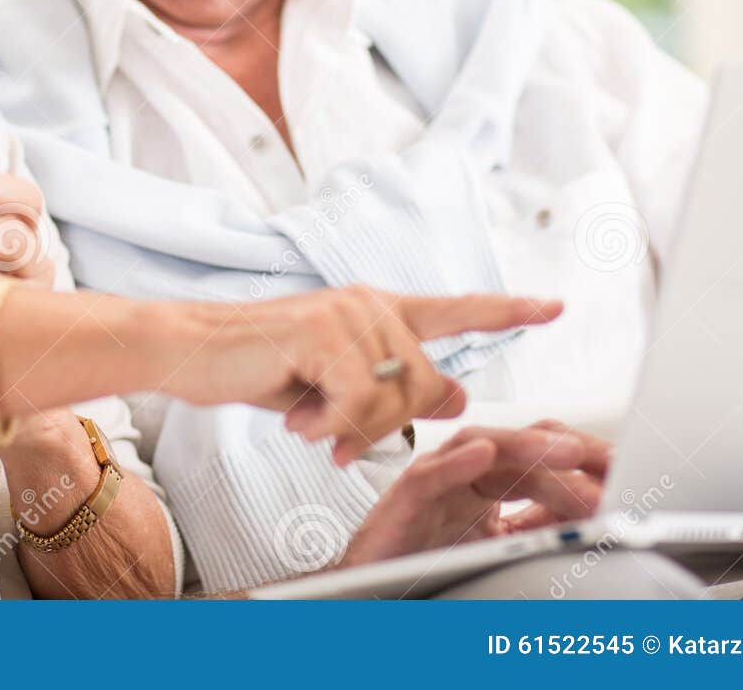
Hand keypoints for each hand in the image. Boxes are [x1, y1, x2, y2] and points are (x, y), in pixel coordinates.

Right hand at [169, 288, 562, 465]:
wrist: (191, 350)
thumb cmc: (259, 367)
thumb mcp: (335, 385)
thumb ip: (392, 385)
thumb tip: (457, 392)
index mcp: (377, 311)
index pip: (455, 309)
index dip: (506, 311)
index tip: (552, 306)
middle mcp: (370, 304)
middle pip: (426, 381)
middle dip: (388, 424)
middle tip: (337, 437)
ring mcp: (347, 312)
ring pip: (395, 394)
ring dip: (352, 428)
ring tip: (311, 425)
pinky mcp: (322, 330)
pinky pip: (357, 399)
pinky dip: (330, 424)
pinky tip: (299, 419)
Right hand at [338, 421, 613, 568]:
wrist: (368, 594)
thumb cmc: (426, 569)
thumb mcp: (499, 551)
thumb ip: (538, 530)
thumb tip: (596, 519)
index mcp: (491, 487)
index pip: (542, 459)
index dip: (583, 460)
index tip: (626, 469)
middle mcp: (465, 476)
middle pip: (520, 448)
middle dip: (567, 452)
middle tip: (610, 465)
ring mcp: (436, 483)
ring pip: (481, 449)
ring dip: (525, 447)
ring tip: (563, 451)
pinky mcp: (404, 499)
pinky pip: (429, 474)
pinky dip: (456, 462)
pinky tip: (484, 454)